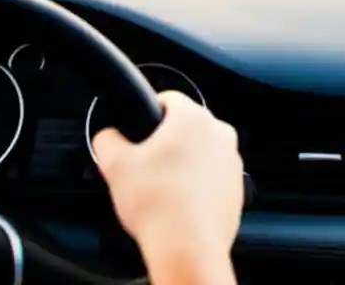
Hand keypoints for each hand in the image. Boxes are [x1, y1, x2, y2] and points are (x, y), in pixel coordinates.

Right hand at [93, 91, 242, 284]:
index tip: (137, 129)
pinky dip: (197, 184)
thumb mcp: (115, 165)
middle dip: (165, 142)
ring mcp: (233, 161)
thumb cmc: (158, 205)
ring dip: (183, 163)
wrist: (188, 246)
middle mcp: (220, 134)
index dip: (147, 112)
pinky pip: (213, 176)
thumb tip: (107, 135)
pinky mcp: (237, 186)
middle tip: (144, 164)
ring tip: (161, 187)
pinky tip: (179, 201)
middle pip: (186, 127)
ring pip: (201, 152)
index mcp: (194, 118)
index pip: (168, 99)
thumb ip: (107, 139)